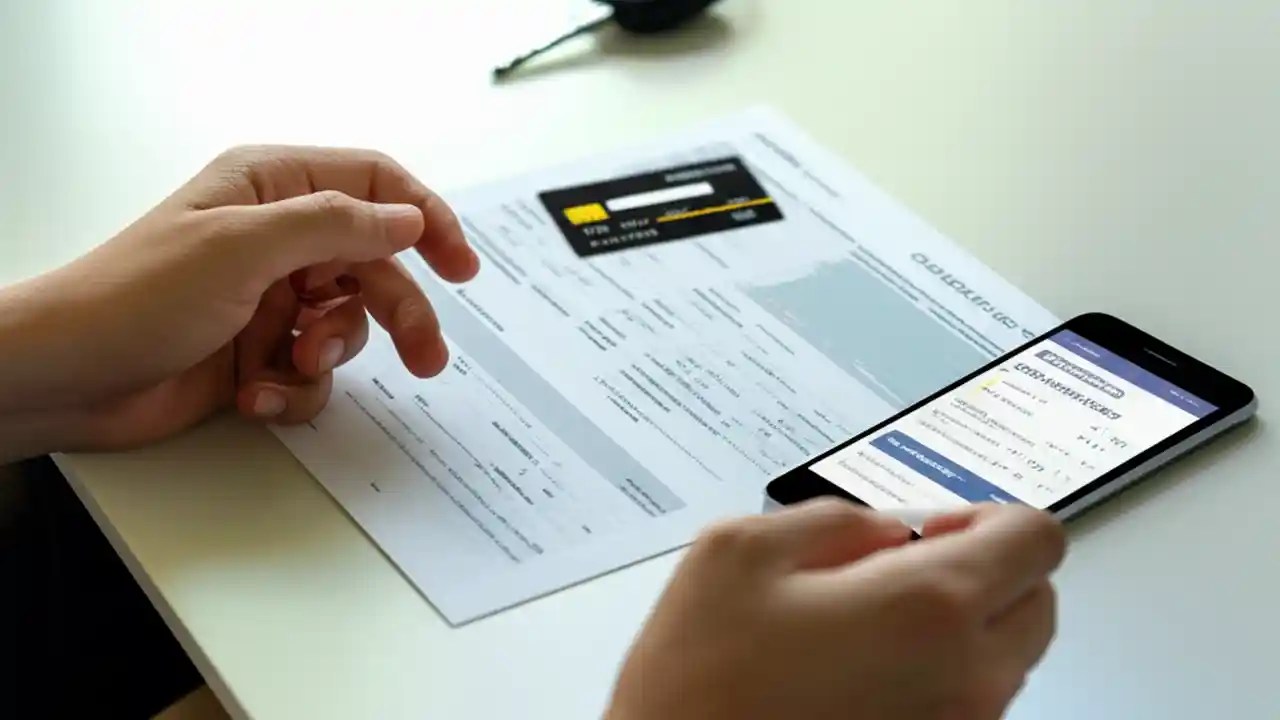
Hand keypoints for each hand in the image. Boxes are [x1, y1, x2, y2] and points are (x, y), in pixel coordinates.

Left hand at [0, 146, 477, 458]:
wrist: (70, 378)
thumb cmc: (136, 296)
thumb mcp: (243, 248)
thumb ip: (336, 225)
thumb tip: (408, 219)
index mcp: (272, 189)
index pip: (374, 186)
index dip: (425, 219)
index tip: (461, 265)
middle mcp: (278, 239)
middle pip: (375, 266)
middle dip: (400, 312)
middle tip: (429, 356)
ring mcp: (270, 298)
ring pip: (349, 325)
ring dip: (331, 353)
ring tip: (296, 365)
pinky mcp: (260, 352)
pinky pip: (312, 371)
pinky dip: (294, 389)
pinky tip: (255, 395)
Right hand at [607, 500, 1065, 719]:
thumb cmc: (697, 686)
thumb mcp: (739, 553)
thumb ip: (833, 520)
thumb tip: (886, 530)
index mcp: (926, 608)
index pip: (1034, 539)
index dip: (990, 517)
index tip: (940, 526)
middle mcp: (965, 680)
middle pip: (1039, 602)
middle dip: (988, 571)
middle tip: (909, 568)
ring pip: (1007, 660)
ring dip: (960, 627)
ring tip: (867, 626)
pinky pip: (969, 707)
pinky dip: (936, 678)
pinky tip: (858, 674)